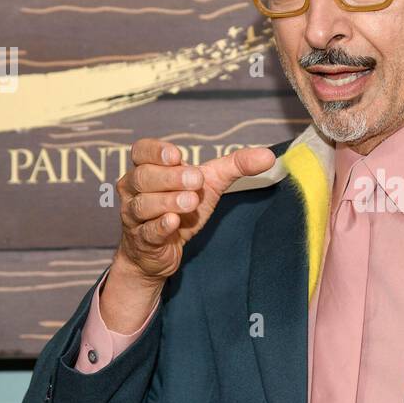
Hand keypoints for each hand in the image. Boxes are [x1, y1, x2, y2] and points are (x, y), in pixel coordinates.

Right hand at [101, 140, 275, 331]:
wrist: (160, 251)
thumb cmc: (181, 210)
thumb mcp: (209, 184)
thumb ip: (235, 166)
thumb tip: (269, 156)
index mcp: (147, 168)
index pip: (141, 151)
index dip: (156, 151)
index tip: (177, 156)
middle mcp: (134, 190)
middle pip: (143, 176)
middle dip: (169, 178)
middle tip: (196, 181)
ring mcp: (134, 216)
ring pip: (142, 204)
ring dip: (167, 202)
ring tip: (191, 202)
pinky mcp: (141, 240)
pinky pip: (147, 231)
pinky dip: (160, 226)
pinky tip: (173, 222)